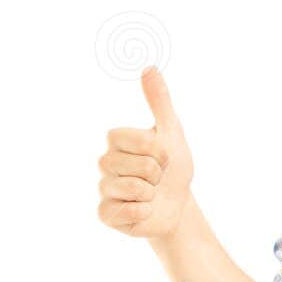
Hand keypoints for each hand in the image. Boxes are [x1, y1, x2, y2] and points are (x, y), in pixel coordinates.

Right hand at [97, 66, 195, 237]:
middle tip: (157, 176)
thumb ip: (159, 101)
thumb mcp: (171, 130)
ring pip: (133, 189)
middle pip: (139, 165)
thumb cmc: (173, 165)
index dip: (158, 150)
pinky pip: (125, 212)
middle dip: (158, 173)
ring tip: (151, 193)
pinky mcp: (106, 214)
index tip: (163, 155)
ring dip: (152, 193)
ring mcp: (104, 189)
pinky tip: (143, 210)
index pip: (137, 140)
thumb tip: (150, 67)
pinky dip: (144, 212)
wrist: (178, 203)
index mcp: (116, 140)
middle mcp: (105, 162)